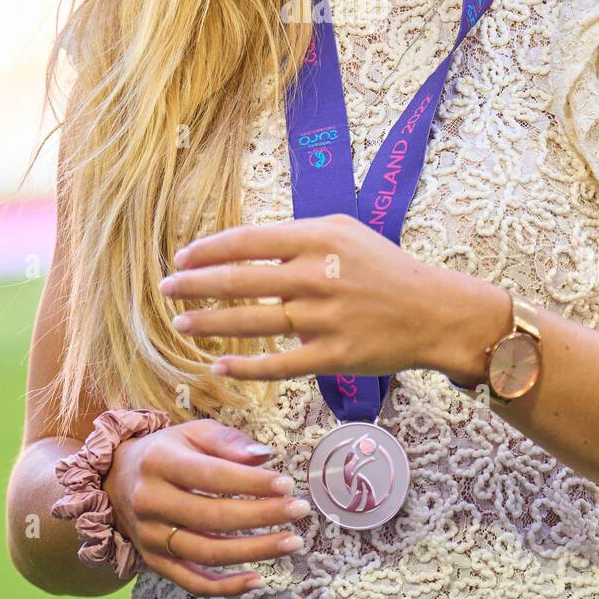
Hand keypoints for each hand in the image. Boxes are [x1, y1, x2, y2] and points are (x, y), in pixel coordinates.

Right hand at [103, 419, 308, 595]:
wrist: (117, 480)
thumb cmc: (166, 452)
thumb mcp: (192, 433)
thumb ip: (227, 441)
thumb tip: (264, 457)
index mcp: (160, 462)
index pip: (211, 476)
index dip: (250, 483)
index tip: (285, 485)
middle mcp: (151, 502)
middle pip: (212, 517)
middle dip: (261, 516)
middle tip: (298, 510)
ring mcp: (151, 537)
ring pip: (206, 553)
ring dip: (253, 552)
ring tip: (291, 543)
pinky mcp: (154, 562)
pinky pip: (191, 582)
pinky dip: (225, 588)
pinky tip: (257, 580)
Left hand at [160, 213, 447, 380]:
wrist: (432, 311)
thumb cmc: (383, 267)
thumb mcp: (343, 231)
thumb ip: (296, 235)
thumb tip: (244, 246)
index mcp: (317, 240)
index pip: (247, 242)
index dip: (208, 251)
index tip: (181, 258)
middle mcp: (317, 276)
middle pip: (240, 281)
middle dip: (195, 286)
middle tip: (166, 290)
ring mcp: (324, 318)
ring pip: (252, 323)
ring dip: (210, 324)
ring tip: (182, 325)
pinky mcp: (333, 355)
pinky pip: (279, 364)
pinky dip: (246, 366)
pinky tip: (219, 365)